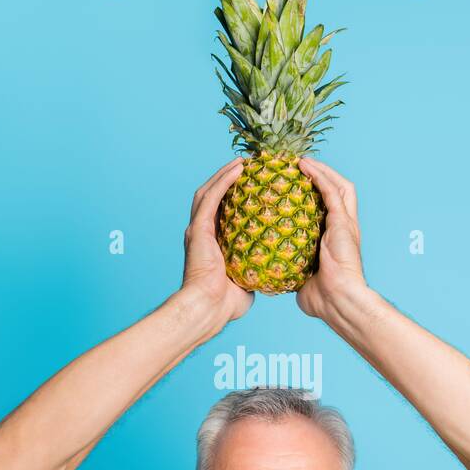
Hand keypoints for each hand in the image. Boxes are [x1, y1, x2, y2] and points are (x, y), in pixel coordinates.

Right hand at [181, 157, 253, 323]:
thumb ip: (255, 270)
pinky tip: (238, 168)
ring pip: (210, 191)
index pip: (223, 212)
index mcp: (212, 243)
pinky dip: (224, 180)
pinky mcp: (198, 228)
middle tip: (250, 167)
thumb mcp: (246, 280)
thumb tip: (272, 268)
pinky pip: (211, 197)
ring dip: (226, 174)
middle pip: (214, 196)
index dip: (236, 197)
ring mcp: (198, 229)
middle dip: (229, 179)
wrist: (210, 308)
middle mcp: (202, 232)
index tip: (254, 186)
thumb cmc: (226, 303)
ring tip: (244, 161)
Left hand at [295, 157, 367, 319]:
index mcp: (336, 240)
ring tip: (301, 160)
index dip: (315, 194)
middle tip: (297, 166)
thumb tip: (276, 275)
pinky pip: (331, 190)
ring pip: (338, 184)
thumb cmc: (323, 300)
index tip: (294, 186)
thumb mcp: (303, 281)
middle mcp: (344, 227)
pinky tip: (303, 165)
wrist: (338, 302)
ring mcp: (346, 223)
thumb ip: (292, 272)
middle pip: (338, 189)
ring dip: (321, 169)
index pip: (329, 208)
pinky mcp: (342, 222)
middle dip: (321, 174)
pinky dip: (318, 175)